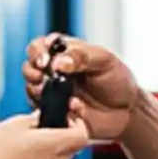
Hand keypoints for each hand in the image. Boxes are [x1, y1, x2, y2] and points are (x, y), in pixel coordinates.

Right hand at [0, 112, 89, 158]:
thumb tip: (43, 116)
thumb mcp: (16, 123)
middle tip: (44, 127)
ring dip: (52, 150)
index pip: (83, 135)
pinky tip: (22, 157)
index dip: (78, 124)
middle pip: (72, 147)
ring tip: (29, 142)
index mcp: (54, 145)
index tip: (67, 118)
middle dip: (62, 135)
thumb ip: (36, 118)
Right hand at [22, 34, 139, 140]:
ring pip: (31, 89)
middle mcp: (55, 72)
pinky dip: (54, 108)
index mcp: (65, 54)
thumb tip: (58, 62)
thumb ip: (81, 56)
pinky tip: (74, 107)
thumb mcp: (105, 60)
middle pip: (29, 66)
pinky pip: (44, 111)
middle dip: (32, 70)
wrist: (128, 110)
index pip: (41, 45)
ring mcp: (54, 93)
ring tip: (57, 93)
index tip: (45, 60)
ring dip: (38, 90)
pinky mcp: (56, 112)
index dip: (38, 51)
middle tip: (43, 76)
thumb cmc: (117, 80)